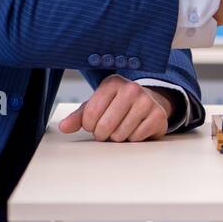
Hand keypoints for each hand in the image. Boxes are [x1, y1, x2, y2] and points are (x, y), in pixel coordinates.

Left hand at [58, 74, 173, 141]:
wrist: (149, 102)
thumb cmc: (118, 105)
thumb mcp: (96, 106)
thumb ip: (78, 116)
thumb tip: (63, 127)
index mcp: (112, 83)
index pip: (90, 114)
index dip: (89, 126)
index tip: (94, 123)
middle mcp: (131, 88)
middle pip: (105, 126)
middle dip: (103, 134)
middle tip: (108, 128)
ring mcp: (147, 101)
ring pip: (120, 135)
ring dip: (118, 137)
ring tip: (123, 127)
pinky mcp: (158, 116)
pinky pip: (136, 138)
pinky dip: (133, 138)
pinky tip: (136, 128)